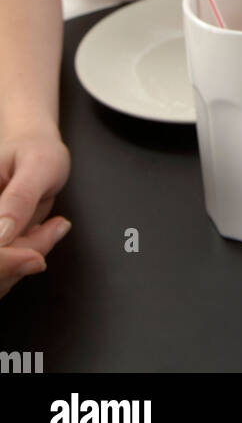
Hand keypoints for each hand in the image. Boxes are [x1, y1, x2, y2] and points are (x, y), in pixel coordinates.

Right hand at [0, 124, 71, 297]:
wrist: (32, 148)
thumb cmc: (36, 150)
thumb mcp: (37, 166)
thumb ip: (20, 198)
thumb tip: (1, 236)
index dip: (6, 261)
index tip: (37, 259)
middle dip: (26, 254)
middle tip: (55, 227)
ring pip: (2, 273)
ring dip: (29, 255)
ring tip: (50, 225)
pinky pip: (6, 271)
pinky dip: (27, 259)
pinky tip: (38, 233)